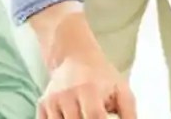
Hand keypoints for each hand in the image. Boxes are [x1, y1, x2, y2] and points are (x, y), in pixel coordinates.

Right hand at [30, 2, 136, 118]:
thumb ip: (129, 111)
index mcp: (89, 90)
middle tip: (95, 117)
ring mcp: (52, 101)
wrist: (74, 57)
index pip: (95, 116)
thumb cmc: (102, 77)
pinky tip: (71, 115)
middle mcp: (67, 95)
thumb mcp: (121, 89)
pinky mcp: (41, 105)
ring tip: (83, 113)